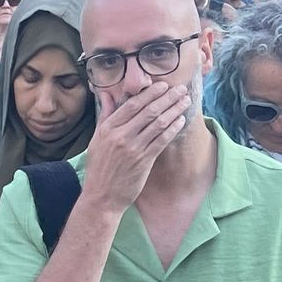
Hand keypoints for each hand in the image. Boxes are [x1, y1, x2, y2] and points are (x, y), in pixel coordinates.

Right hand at [81, 82, 191, 210]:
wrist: (102, 197)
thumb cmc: (99, 167)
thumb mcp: (97, 139)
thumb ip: (105, 116)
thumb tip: (106, 93)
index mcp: (108, 128)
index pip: (133, 104)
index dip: (150, 93)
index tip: (163, 85)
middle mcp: (120, 136)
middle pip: (149, 111)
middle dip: (167, 98)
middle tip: (181, 89)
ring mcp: (133, 149)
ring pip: (158, 124)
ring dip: (174, 110)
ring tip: (185, 101)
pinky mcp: (143, 161)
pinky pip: (161, 141)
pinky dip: (172, 129)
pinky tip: (181, 121)